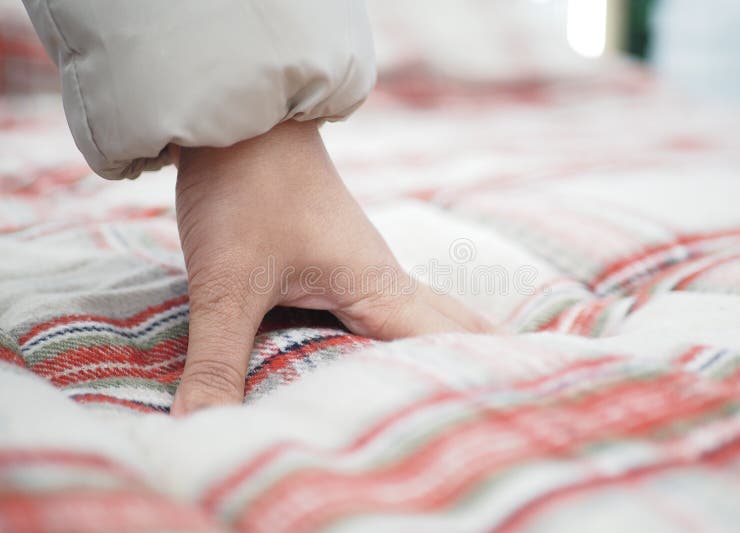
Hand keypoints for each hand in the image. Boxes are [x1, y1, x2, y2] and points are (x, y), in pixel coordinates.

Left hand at [170, 121, 490, 415]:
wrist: (238, 117)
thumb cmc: (247, 192)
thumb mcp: (227, 284)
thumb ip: (217, 361)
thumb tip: (200, 433)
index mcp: (378, 288)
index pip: (445, 345)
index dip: (484, 377)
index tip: (532, 406)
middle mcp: (383, 279)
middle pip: (450, 327)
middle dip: (480, 364)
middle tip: (516, 402)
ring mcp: (363, 267)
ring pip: (419, 316)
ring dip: (441, 350)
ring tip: (467, 392)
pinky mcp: (337, 260)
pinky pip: (386, 306)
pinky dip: (402, 333)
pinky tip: (391, 349)